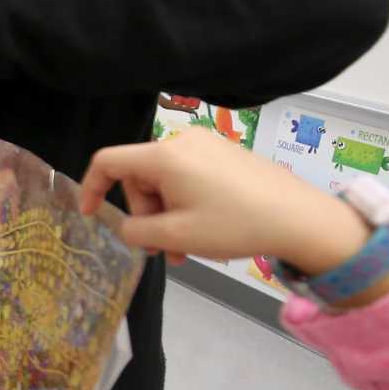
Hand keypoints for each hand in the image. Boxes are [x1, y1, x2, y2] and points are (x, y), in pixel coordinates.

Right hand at [78, 128, 366, 270]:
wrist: (299, 218)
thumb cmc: (233, 224)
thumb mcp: (176, 236)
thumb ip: (136, 231)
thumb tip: (127, 227)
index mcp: (164, 156)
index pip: (108, 161)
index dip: (90, 187)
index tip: (89, 215)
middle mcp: (182, 141)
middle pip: (140, 176)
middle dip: (144, 213)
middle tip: (163, 248)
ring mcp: (208, 144)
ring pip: (165, 181)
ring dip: (166, 214)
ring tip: (186, 248)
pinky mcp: (226, 153)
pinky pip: (189, 176)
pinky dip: (186, 203)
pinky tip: (204, 229)